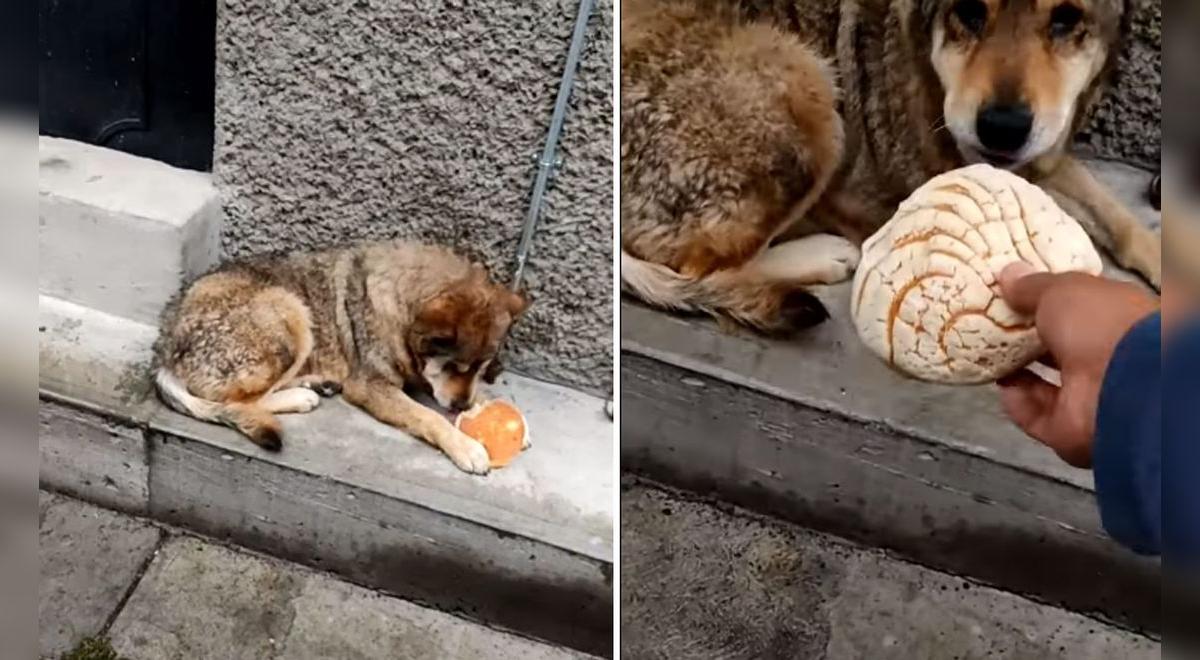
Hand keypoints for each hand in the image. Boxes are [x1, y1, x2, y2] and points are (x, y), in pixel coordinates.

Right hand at [996, 263, 1158, 466]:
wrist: (1119, 387)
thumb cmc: (1100, 324)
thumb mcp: (1062, 290)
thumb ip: (1032, 286)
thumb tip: (1007, 275)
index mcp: (1114, 320)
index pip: (1080, 312)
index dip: (1048, 304)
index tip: (1015, 296)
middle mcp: (1105, 360)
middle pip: (1058, 351)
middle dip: (1024, 339)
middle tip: (991, 326)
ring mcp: (1088, 398)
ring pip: (1044, 386)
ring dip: (1015, 372)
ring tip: (988, 354)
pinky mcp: (1068, 430)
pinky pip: (1034, 415)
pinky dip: (1016, 401)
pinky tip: (1001, 384)